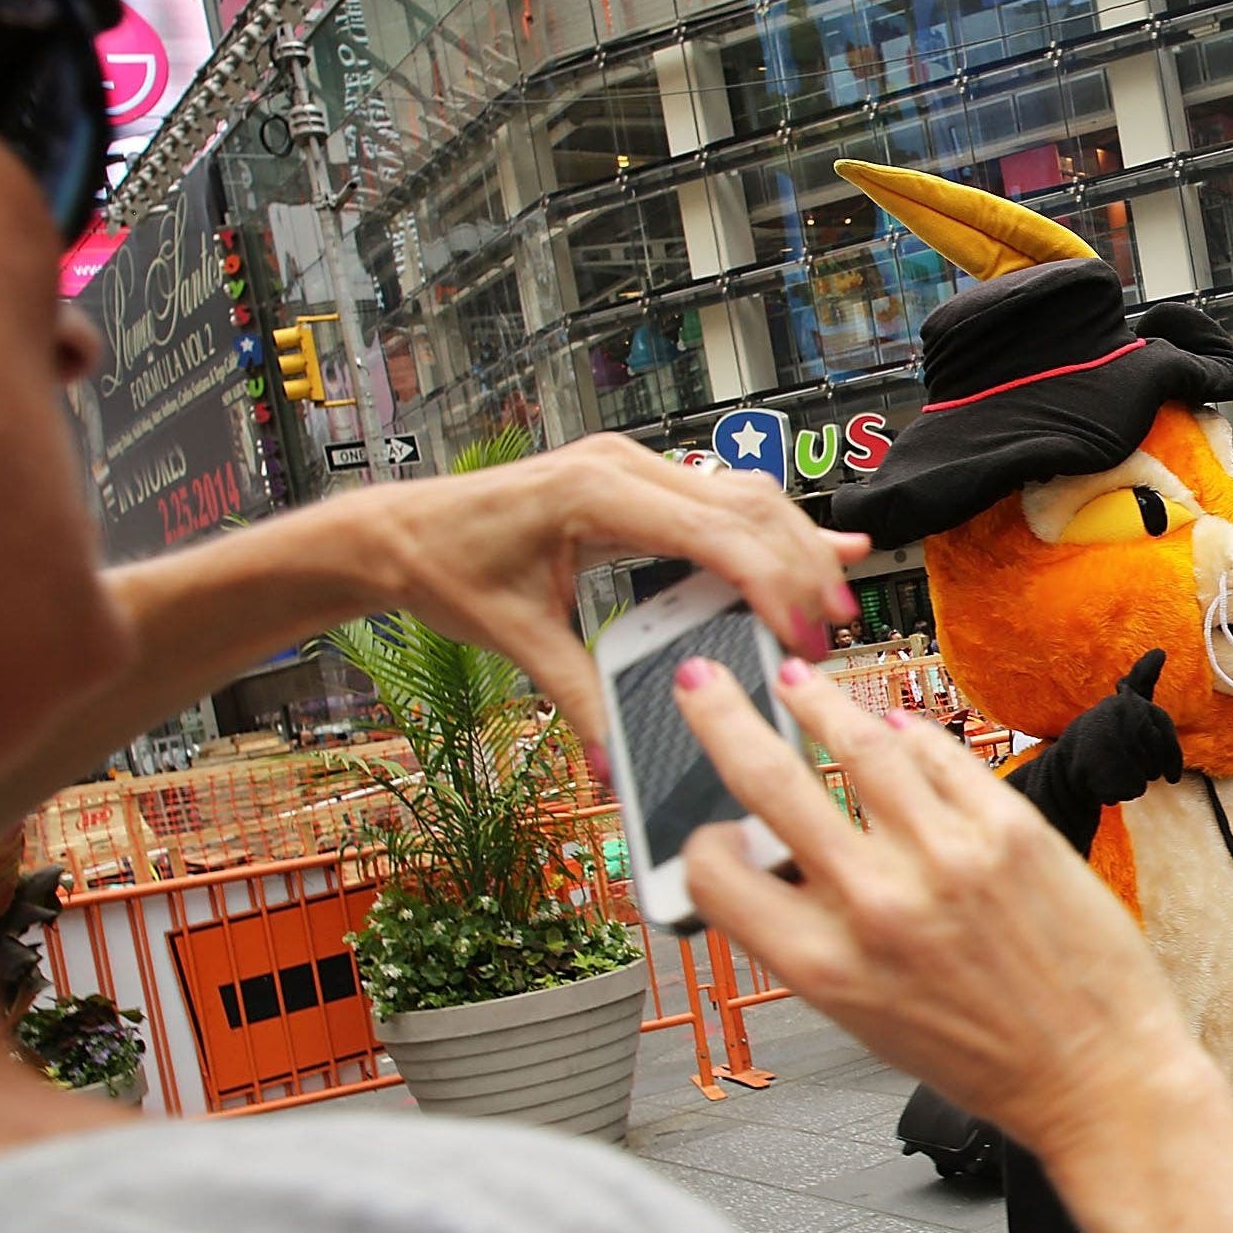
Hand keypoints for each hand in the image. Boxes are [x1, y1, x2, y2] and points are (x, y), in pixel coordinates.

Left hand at [347, 434, 866, 744]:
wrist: (397, 531)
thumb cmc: (446, 568)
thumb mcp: (515, 639)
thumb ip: (577, 699)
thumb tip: (615, 766)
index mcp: (593, 492)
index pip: (715, 533)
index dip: (774, 583)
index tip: (806, 636)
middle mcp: (623, 467)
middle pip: (750, 507)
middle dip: (803, 568)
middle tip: (832, 634)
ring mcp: (634, 467)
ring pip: (749, 496)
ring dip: (798, 547)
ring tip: (834, 605)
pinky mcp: (640, 482)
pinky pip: (726, 499)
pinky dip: (774, 530)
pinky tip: (828, 547)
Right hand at [674, 657, 1199, 1162]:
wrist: (1099, 1076)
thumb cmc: (987, 1060)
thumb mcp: (867, 1019)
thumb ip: (815, 940)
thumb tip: (777, 859)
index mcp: (824, 968)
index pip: (717, 874)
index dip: (704, 846)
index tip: (715, 829)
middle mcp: (877, 907)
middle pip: (769, 781)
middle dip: (720, 716)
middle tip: (699, 679)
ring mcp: (949, 859)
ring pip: (861, 744)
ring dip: (817, 702)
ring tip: (795, 680)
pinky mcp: (1013, 830)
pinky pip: (941, 756)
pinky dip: (910, 734)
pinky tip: (895, 725)